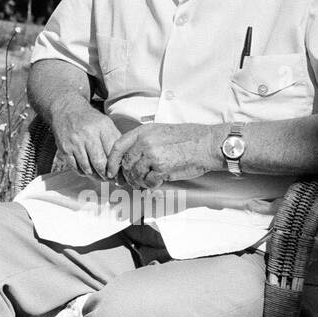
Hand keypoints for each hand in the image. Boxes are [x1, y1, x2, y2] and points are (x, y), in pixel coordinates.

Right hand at [49, 105, 122, 180]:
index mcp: (102, 127)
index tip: (118, 173)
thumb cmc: (89, 119)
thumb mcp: (105, 123)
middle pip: (100, 163)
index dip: (116, 166)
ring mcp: (75, 142)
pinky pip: (75, 167)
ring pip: (87, 168)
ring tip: (99, 177)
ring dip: (94, 176)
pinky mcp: (64, 148)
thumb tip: (124, 159)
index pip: (112, 153)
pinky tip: (87, 170)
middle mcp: (88, 134)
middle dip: (106, 175)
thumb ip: (115, 139)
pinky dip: (82, 172)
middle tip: (109, 179)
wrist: (66, 110)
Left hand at [106, 123, 221, 187]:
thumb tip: (130, 157)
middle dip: (127, 175)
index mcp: (143, 131)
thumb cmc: (187, 138)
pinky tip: (156, 182)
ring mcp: (152, 155)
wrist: (206, 144)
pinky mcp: (162, 168)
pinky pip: (149, 181)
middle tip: (131, 181)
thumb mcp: (160, 131)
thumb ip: (143, 141)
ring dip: (138, 182)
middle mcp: (145, 142)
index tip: (110, 170)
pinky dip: (151, 185)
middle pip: (125, 163)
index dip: (112, 161)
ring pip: (135, 174)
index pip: (118, 146)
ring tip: (145, 183)